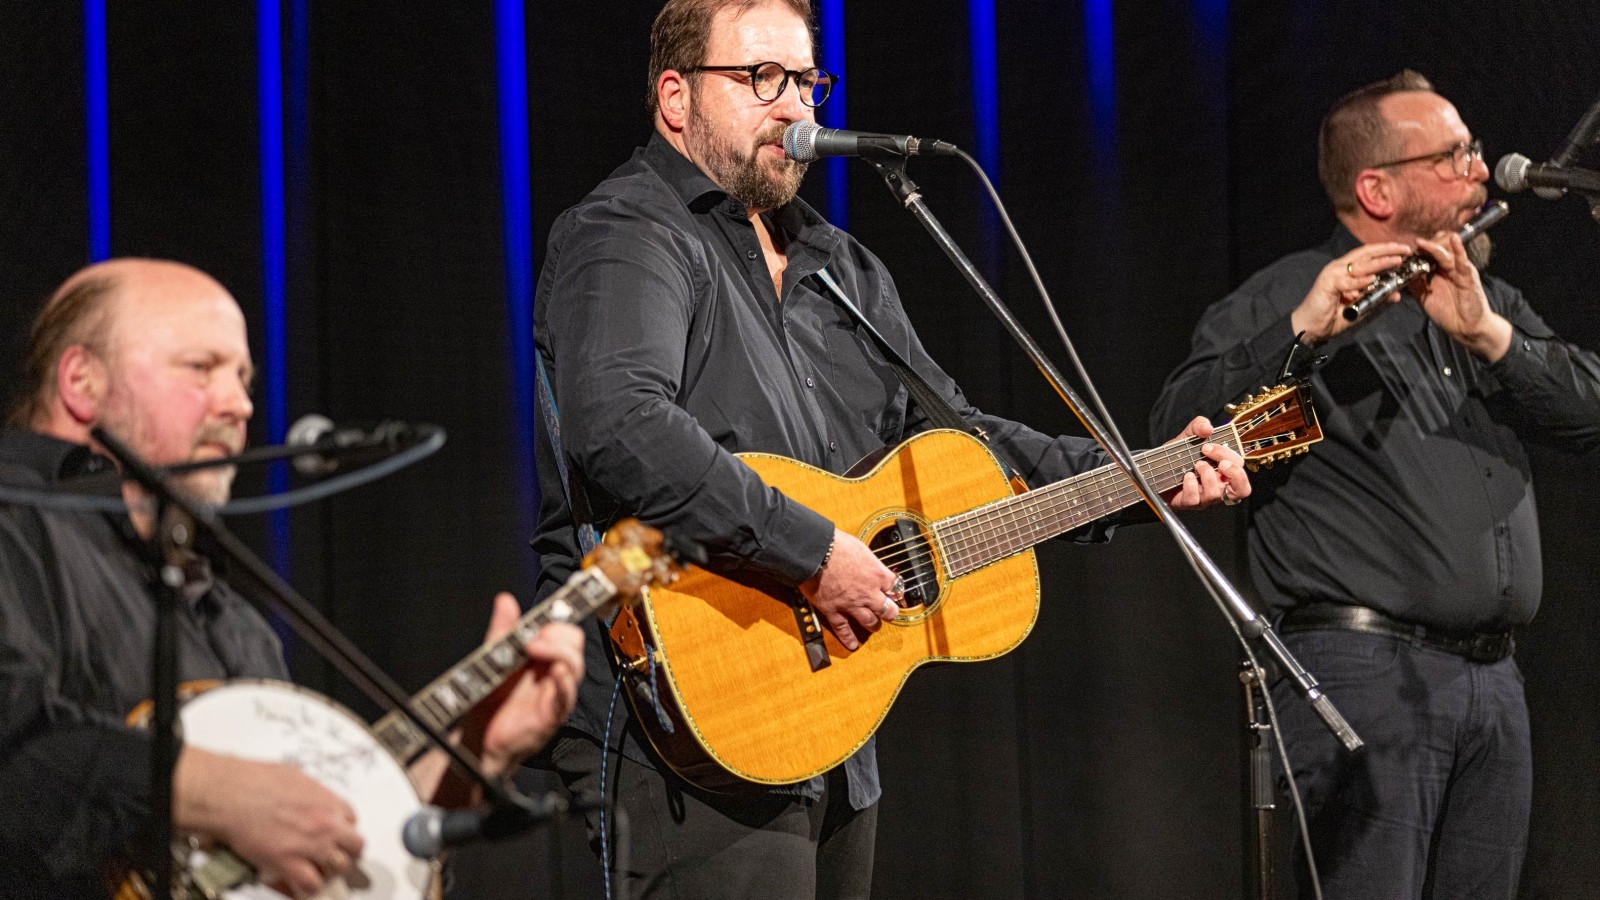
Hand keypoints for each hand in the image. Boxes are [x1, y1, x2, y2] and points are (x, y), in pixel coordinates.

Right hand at [173, 748, 362, 898]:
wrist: (232, 795)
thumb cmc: (255, 781)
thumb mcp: (295, 776)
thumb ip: (309, 792)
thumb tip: (308, 797)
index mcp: (328, 801)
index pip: (352, 820)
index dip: (344, 829)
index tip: (337, 834)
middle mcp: (325, 823)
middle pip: (355, 845)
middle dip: (347, 852)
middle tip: (337, 856)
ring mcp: (310, 845)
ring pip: (340, 867)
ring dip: (331, 871)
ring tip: (320, 872)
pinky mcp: (288, 862)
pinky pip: (312, 884)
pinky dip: (309, 888)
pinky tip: (303, 885)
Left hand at [464, 592, 584, 776]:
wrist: (476, 736)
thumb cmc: (489, 699)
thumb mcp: (493, 658)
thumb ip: (502, 630)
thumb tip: (505, 600)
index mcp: (543, 657)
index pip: (565, 631)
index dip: (560, 619)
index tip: (552, 609)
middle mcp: (553, 673)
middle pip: (574, 643)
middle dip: (558, 634)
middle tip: (533, 636)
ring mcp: (554, 694)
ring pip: (574, 666)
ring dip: (558, 652)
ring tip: (534, 648)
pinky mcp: (550, 716)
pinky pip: (565, 697)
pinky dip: (563, 683)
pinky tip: (554, 672)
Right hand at [799, 528, 898, 651]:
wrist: (816, 552)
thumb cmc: (836, 545)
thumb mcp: (860, 548)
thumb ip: (866, 561)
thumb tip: (866, 562)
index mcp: (877, 574)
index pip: (895, 587)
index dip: (896, 591)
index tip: (895, 592)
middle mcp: (868, 592)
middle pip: (888, 609)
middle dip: (891, 612)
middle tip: (890, 613)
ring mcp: (852, 604)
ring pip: (870, 621)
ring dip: (874, 625)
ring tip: (875, 626)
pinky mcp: (834, 610)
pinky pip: (843, 629)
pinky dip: (848, 638)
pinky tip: (852, 645)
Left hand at [1162, 416, 1250, 509]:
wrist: (1155, 468)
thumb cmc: (1178, 456)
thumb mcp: (1188, 436)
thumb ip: (1199, 426)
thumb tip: (1208, 428)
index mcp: (1224, 470)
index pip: (1240, 468)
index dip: (1230, 457)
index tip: (1210, 446)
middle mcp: (1219, 486)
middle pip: (1242, 489)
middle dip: (1233, 472)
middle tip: (1219, 462)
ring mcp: (1205, 497)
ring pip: (1216, 494)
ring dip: (1207, 476)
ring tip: (1196, 465)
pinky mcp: (1190, 503)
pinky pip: (1195, 500)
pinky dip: (1191, 486)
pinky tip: (1186, 476)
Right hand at [1290, 242, 1412, 342]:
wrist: (1309, 327)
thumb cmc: (1331, 317)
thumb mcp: (1360, 308)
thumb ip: (1377, 300)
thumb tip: (1396, 295)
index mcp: (1346, 271)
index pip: (1367, 255)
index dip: (1385, 251)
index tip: (1403, 250)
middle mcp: (1339, 268)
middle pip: (1365, 253)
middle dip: (1387, 250)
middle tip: (1404, 249)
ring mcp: (1332, 274)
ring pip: (1359, 265)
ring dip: (1380, 263)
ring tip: (1396, 261)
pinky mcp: (1327, 284)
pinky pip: (1347, 281)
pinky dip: (1360, 281)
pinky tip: (1372, 279)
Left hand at [1413, 231, 1511, 361]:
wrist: (1466, 327)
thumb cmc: (1448, 311)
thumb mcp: (1425, 297)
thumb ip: (1415, 285)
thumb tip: (1400, 275)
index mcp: (1438, 273)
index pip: (1426, 258)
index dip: (1415, 253)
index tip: (1401, 249)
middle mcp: (1449, 269)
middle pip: (1436, 253)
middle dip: (1424, 247)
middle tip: (1412, 243)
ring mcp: (1459, 271)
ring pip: (1446, 254)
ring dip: (1434, 247)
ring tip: (1422, 242)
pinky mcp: (1469, 276)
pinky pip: (1463, 261)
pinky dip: (1459, 250)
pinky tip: (1454, 240)